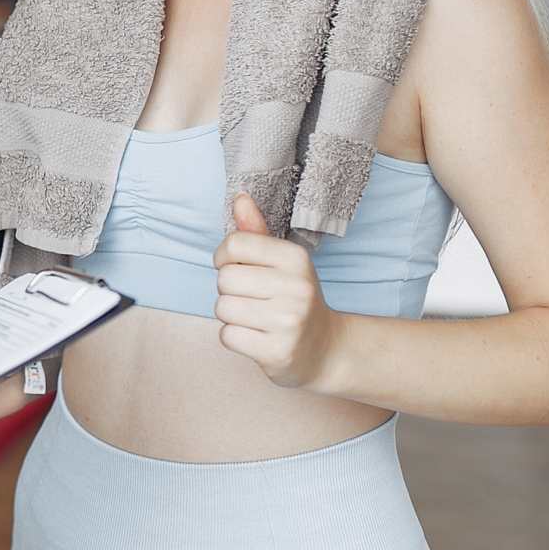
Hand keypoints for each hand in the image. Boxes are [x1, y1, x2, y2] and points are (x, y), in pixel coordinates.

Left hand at [213, 195, 343, 390]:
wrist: (325, 349)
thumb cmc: (293, 298)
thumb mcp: (281, 262)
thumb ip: (256, 231)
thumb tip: (239, 198)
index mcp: (296, 259)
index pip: (235, 244)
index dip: (224, 257)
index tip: (237, 267)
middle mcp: (297, 288)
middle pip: (224, 279)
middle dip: (229, 290)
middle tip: (252, 298)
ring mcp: (289, 322)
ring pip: (223, 308)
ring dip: (231, 315)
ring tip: (256, 317)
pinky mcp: (278, 352)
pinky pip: (228, 336)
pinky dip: (235, 338)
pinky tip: (257, 336)